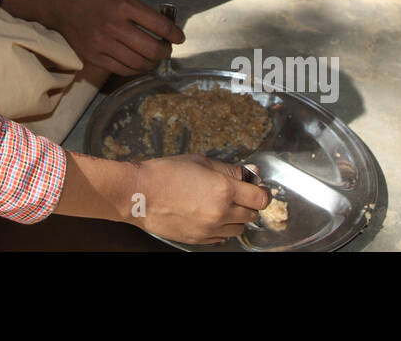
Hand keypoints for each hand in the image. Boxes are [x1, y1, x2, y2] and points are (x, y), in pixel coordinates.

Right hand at [37, 0, 185, 73]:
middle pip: (151, 48)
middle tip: (167, 50)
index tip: (179, 37)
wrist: (58, 3)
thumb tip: (165, 20)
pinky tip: (138, 63)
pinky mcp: (93, 56)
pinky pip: (121, 69)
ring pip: (138, 63)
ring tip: (154, 58)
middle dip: (165, 52)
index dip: (174, 34)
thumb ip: (138, 5)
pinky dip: (135, 69)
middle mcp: (114, 25)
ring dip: (152, 63)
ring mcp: (102, 43)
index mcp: (123, 4)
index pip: (159, 25)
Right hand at [132, 156, 269, 244]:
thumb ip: (229, 169)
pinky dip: (222, 228)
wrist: (139, 193)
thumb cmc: (166, 173)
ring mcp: (210, 228)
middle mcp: (221, 212)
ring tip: (220, 205)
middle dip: (248, 203)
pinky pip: (222, 237)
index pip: (260, 198)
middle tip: (236, 193)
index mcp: (224, 189)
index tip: (256, 187)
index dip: (261, 191)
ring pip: (239, 229)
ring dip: (236, 217)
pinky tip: (209, 215)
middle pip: (252, 214)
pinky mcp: (200, 239)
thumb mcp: (200, 162)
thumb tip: (250, 172)